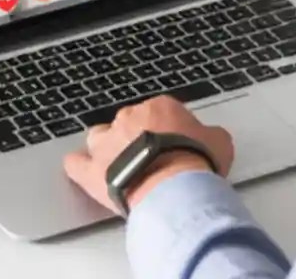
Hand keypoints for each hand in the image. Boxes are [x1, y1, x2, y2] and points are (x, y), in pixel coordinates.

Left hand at [63, 96, 234, 213]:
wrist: (175, 188)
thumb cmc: (196, 164)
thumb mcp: (220, 142)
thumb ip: (212, 134)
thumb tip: (213, 136)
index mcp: (159, 107)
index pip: (160, 111)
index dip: (167, 130)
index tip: (174, 144)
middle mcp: (129, 119)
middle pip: (128, 123)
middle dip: (137, 137)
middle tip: (151, 159)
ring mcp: (108, 143)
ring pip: (99, 136)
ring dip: (107, 147)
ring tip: (119, 164)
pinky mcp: (93, 171)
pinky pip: (76, 163)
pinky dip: (78, 166)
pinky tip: (82, 170)